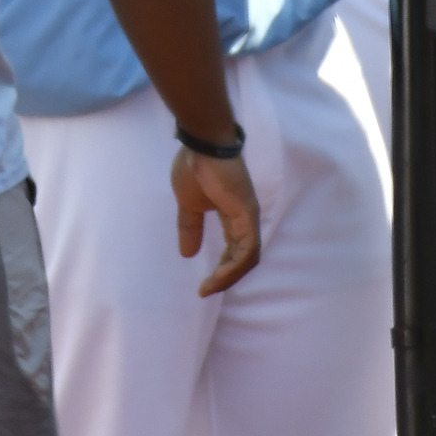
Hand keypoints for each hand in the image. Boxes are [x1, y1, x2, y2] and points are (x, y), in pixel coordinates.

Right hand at [171, 144, 260, 295]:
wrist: (202, 145)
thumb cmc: (196, 167)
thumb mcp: (189, 205)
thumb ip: (191, 228)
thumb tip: (187, 253)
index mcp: (232, 216)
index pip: (234, 249)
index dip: (222, 268)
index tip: (204, 284)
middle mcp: (244, 219)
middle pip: (243, 258)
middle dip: (226, 278)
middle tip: (207, 290)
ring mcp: (248, 216)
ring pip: (247, 258)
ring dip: (230, 276)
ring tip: (211, 286)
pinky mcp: (247, 214)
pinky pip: (247, 248)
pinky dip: (235, 265)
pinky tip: (221, 274)